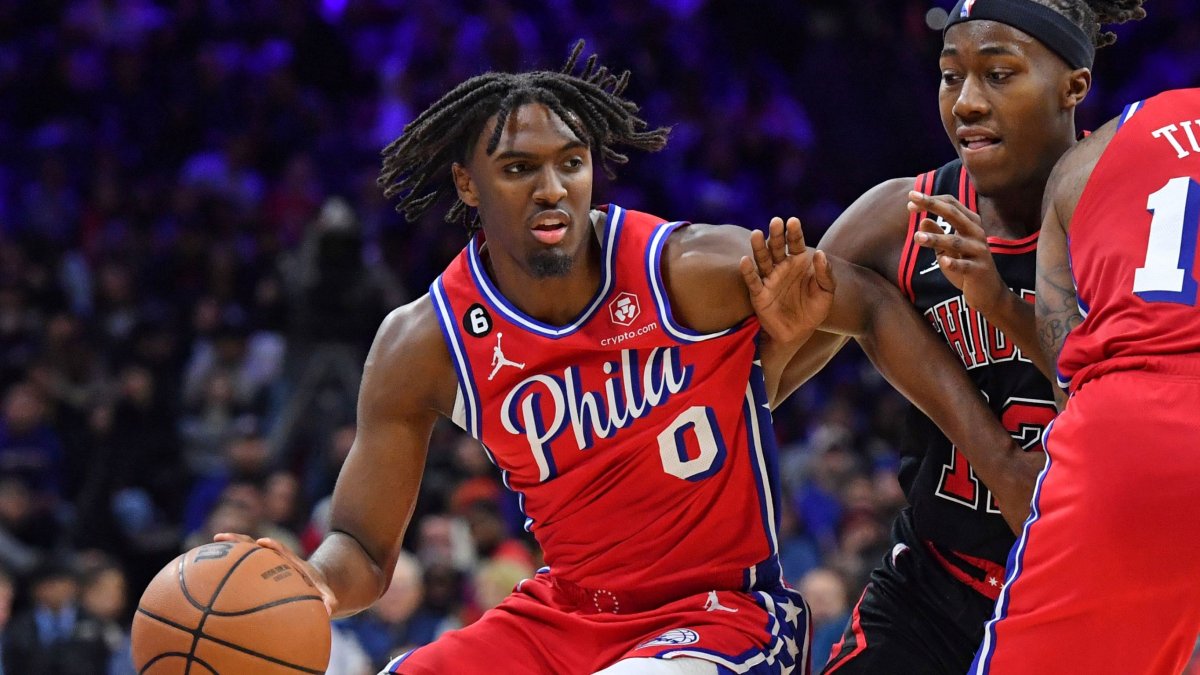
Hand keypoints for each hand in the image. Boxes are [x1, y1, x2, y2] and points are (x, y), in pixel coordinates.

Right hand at [214, 532, 337, 615]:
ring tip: (213, 540)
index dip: (273, 546)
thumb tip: (331, 608)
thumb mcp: (323, 593)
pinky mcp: (255, 567)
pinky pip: (239, 563)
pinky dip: (226, 562)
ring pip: (244, 550)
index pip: (280, 550)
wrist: (310, 580)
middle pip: (256, 545)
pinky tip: (209, 564)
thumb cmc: (315, 588)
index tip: (263, 543)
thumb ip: (327, 598)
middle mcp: (273, 557)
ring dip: (230, 544)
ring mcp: (262, 561)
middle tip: (224, 537)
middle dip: (242, 540)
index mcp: (289, 561)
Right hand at [740, 216, 835, 344]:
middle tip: (775, 221)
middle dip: (776, 235)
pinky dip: (748, 271)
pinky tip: (744, 260)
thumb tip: (820, 254)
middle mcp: (782, 267)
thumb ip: (826, 274)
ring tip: (756, 234)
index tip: (793, 221)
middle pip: (777, 247)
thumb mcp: (826, 293)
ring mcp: (769, 279)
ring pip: (762, 260)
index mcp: (799, 263)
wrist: (799, 333)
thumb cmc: (814, 310)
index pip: (796, 243)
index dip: (794, 232)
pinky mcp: (759, 294)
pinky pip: (753, 281)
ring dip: (759, 247)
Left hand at [909, 191, 1008, 314]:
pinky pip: (965, 266)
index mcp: (970, 224)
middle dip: (932, 205)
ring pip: (955, 242)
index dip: (932, 200)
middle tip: (911, 200)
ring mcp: (979, 251)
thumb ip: (937, 235)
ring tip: (916, 237)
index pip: (951, 205)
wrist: (988, 291)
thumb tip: (922, 221)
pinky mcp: (979, 270)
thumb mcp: (947, 249)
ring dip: (935, 239)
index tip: (911, 199)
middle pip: (954, 215)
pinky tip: (944, 262)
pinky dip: (954, 263)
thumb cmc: (965, 266)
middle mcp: (976, 233)